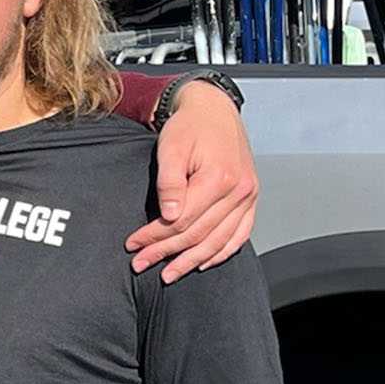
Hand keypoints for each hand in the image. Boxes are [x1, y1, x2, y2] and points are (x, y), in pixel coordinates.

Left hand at [126, 81, 256, 281]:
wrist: (214, 110)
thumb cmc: (190, 126)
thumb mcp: (171, 147)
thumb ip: (169, 182)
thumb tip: (168, 216)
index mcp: (220, 178)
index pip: (182, 221)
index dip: (154, 236)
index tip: (133, 245)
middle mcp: (240, 191)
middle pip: (199, 234)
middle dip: (167, 253)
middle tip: (141, 263)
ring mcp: (249, 197)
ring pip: (220, 240)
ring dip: (193, 261)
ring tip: (170, 273)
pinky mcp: (251, 199)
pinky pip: (240, 234)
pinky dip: (222, 252)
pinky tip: (204, 262)